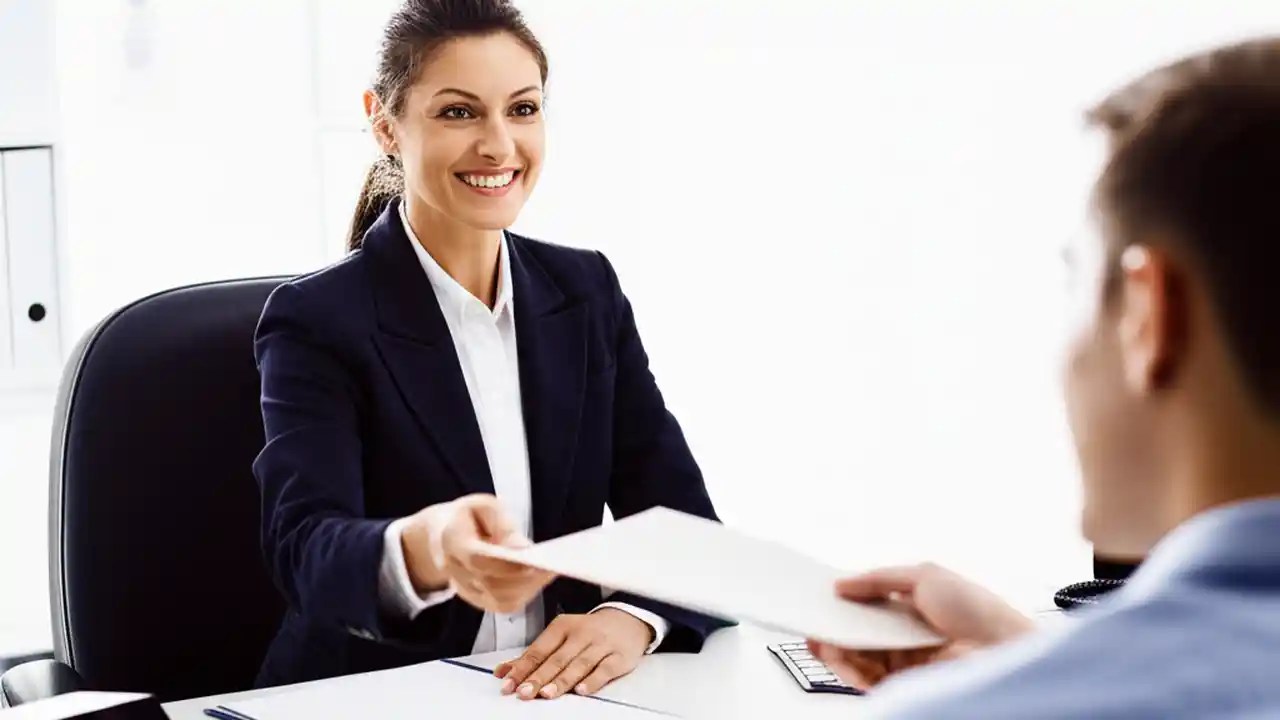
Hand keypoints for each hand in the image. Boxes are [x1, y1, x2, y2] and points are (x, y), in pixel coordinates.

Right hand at [401, 494, 552, 613]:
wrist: (442, 534)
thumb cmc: (468, 516)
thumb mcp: (484, 507)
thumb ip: (503, 525)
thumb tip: (523, 549)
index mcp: (451, 540)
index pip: (478, 560)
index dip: (506, 565)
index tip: (533, 561)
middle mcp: (453, 570)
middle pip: (492, 585)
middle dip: (524, 578)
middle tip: (550, 566)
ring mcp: (463, 589)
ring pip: (500, 600)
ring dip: (528, 588)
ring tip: (548, 570)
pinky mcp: (476, 600)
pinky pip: (503, 605)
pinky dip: (525, 594)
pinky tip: (539, 578)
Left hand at [495, 609, 652, 699]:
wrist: (628, 620)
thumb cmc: (589, 632)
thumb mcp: (561, 637)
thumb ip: (533, 656)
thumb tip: (503, 672)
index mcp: (562, 626)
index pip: (538, 650)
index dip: (522, 668)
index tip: (509, 684)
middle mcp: (581, 634)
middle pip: (556, 659)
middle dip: (538, 677)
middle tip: (524, 692)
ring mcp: (601, 645)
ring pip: (579, 665)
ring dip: (561, 680)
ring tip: (546, 693)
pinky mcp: (619, 657)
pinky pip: (605, 670)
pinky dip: (592, 681)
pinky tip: (581, 690)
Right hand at [807, 563, 1034, 689]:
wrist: (1003, 651)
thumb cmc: (980, 611)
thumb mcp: (926, 575)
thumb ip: (880, 578)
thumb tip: (843, 584)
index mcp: (913, 606)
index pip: (869, 604)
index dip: (844, 600)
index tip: (820, 595)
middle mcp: (907, 634)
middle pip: (858, 630)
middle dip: (832, 624)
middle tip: (810, 618)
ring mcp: (904, 660)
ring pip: (857, 655)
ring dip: (834, 647)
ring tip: (818, 638)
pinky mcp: (903, 684)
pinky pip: (866, 677)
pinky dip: (847, 669)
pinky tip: (837, 658)